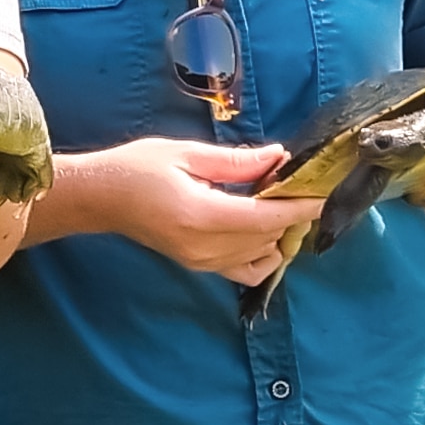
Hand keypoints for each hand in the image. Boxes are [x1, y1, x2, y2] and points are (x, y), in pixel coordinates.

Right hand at [78, 138, 321, 285]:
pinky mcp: (200, 268)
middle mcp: (204, 248)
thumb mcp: (186, 154)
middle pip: (267, 238)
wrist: (101, 199)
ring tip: (275, 201)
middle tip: (293, 182)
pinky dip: (262, 253)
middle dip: (289, 213)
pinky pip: (245, 270)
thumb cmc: (138, 168)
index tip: (323, 193)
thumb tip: (278, 158)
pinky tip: (261, 231)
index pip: (265, 219)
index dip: (299, 208)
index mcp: (201, 216)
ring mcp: (202, 263)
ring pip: (261, 254)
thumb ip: (236, 161)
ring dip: (276, 231)